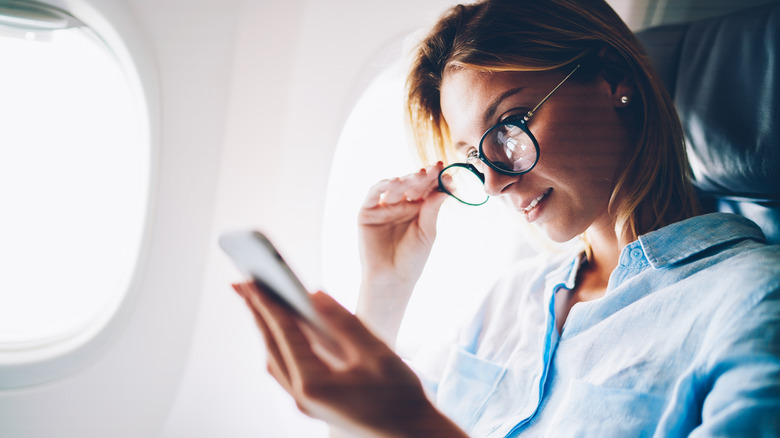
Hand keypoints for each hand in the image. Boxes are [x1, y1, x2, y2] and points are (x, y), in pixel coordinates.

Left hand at [233, 282, 466, 437]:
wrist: (412, 433)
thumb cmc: (400, 396)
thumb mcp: (377, 353)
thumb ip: (344, 322)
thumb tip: (315, 294)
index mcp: (314, 384)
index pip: (284, 335)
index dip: (268, 303)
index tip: (252, 279)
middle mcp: (302, 397)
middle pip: (271, 347)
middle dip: (257, 313)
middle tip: (242, 283)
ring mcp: (305, 403)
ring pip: (275, 360)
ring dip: (266, 329)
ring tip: (257, 301)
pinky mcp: (313, 403)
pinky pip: (286, 369)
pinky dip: (280, 344)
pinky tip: (283, 329)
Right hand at [357, 162, 448, 343]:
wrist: (392, 278)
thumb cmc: (413, 258)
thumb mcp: (428, 231)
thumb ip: (432, 209)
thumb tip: (445, 186)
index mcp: (417, 209)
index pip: (427, 189)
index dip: (435, 179)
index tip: (446, 171)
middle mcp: (400, 205)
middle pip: (411, 185)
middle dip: (422, 176)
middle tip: (433, 169)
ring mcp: (383, 208)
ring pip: (394, 187)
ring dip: (406, 178)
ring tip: (418, 175)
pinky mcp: (367, 212)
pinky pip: (373, 194)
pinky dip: (382, 185)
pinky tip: (394, 181)